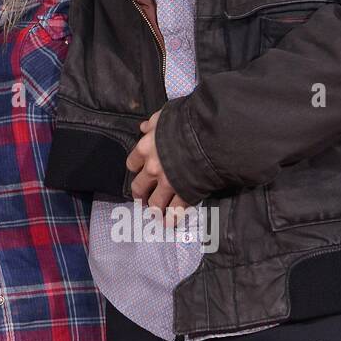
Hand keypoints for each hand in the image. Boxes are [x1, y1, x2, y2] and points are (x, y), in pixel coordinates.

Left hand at [125, 108, 190, 226]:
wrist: (208, 137)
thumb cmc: (187, 122)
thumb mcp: (165, 116)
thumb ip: (153, 123)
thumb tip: (144, 127)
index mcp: (146, 148)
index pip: (132, 163)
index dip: (136, 168)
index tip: (138, 171)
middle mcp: (153, 168)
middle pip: (139, 186)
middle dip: (140, 194)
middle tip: (141, 199)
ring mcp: (168, 183)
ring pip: (155, 202)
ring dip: (154, 209)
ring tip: (156, 215)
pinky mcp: (184, 193)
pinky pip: (176, 210)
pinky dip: (172, 219)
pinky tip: (170, 224)